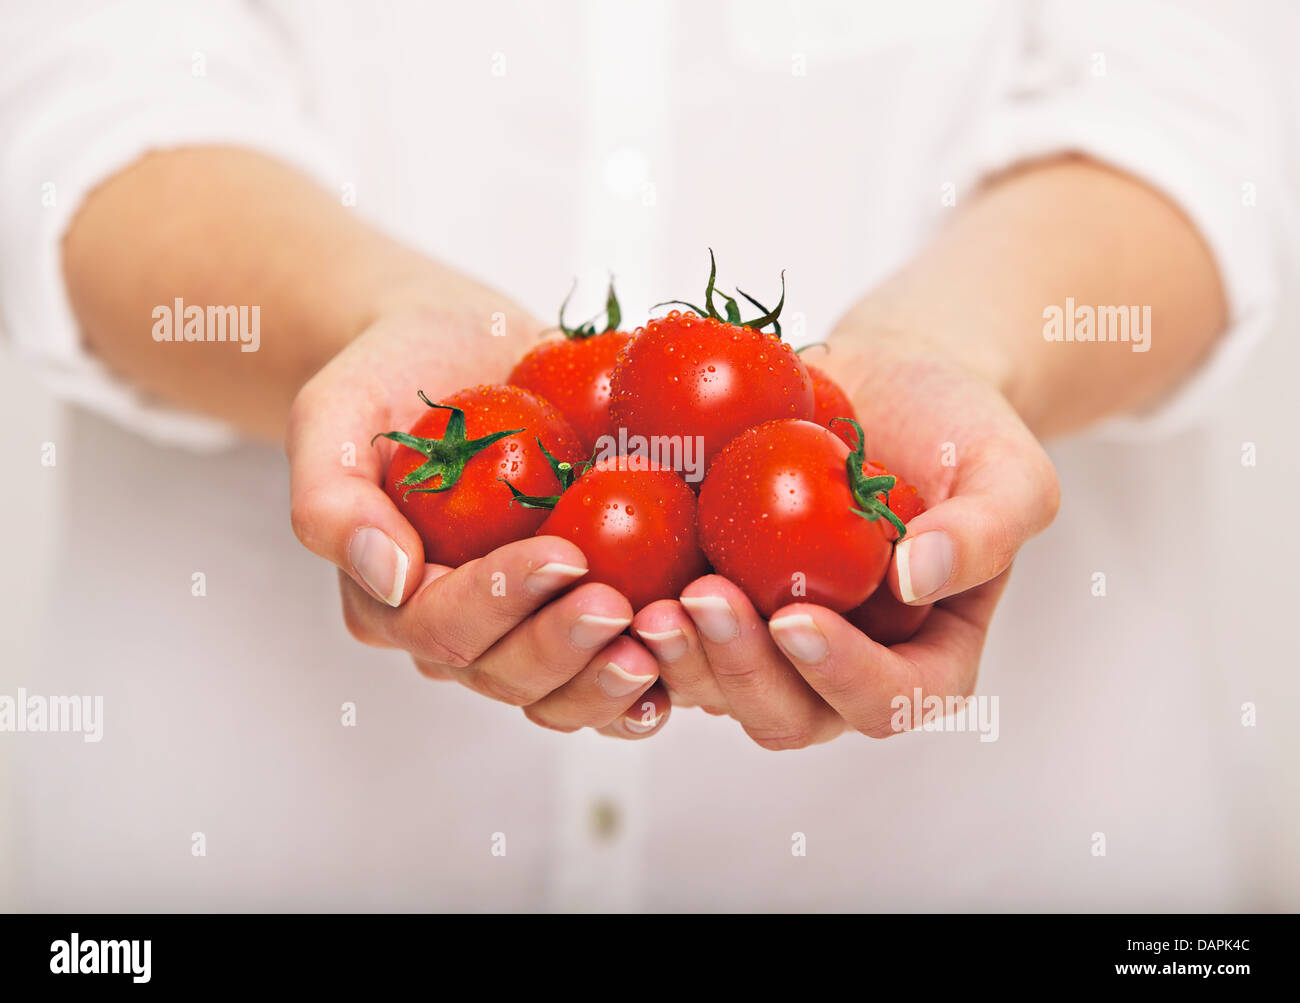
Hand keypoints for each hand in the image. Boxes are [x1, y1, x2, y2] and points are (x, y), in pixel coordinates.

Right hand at [287, 300, 669, 739]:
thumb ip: (331, 499)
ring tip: (659, 641)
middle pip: (507, 674)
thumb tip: (389, 576)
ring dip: (611, 681)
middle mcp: (460, 628)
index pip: (443, 626)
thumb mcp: (334, 414)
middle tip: (618, 604)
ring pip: (562, 694)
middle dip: (565, 648)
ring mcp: (526, 626)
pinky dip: (653, 680)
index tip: (563, 556)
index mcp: (393, 598)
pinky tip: (683, 661)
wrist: (459, 347)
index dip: (502, 602)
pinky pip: (611, 671)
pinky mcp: (580, 610)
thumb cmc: (391, 376)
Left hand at [631, 332, 1058, 748]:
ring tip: (644, 597)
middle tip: (702, 600)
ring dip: (677, 656)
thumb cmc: (955, 428)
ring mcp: (765, 647)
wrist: (878, 388)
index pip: (890, 700)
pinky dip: (634, 624)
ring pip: (713, 689)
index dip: (843, 676)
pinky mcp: (709, 610)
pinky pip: (667, 640)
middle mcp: (837, 671)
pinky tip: (606, 581)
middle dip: (740, 668)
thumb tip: (919, 578)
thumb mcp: (1007, 469)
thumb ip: (986, 529)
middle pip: (786, 713)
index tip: (797, 619)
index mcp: (923, 661)